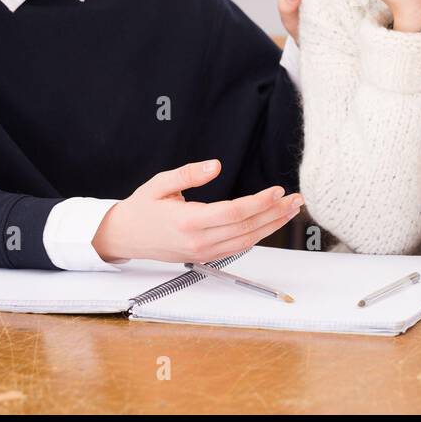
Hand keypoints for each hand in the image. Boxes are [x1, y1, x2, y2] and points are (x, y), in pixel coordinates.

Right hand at [92, 159, 303, 263]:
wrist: (124, 237)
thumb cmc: (141, 208)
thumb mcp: (160, 184)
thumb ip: (188, 174)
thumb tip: (215, 165)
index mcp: (188, 221)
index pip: (234, 213)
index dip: (260, 202)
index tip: (278, 190)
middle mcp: (199, 241)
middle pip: (247, 229)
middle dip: (275, 213)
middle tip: (296, 199)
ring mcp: (203, 252)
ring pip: (247, 241)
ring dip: (272, 226)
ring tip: (290, 210)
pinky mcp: (205, 256)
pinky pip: (238, 247)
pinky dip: (258, 235)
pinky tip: (270, 222)